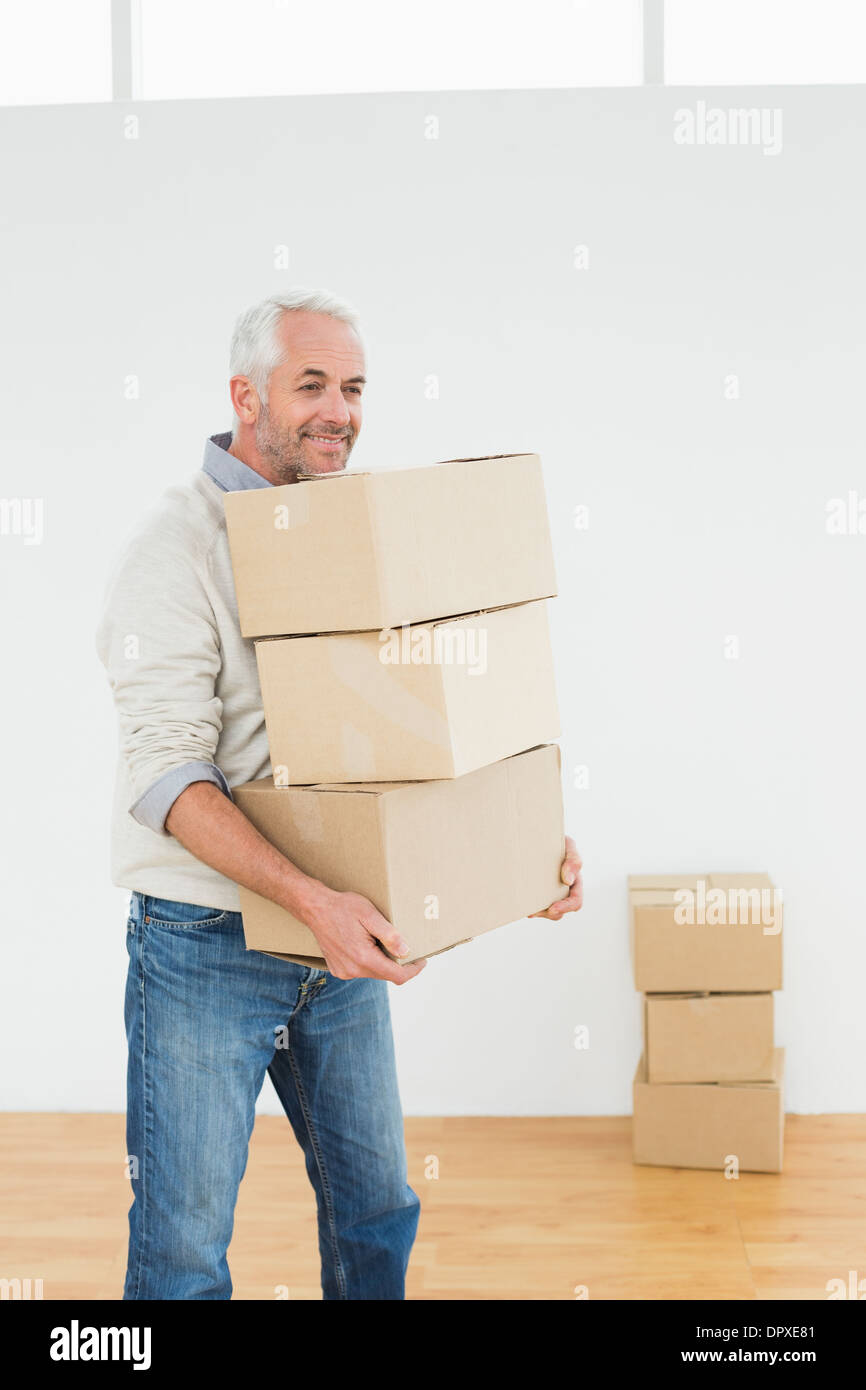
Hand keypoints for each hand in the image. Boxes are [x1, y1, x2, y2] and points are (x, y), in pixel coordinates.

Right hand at [300, 883, 427, 983]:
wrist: (315, 907)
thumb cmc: (343, 907)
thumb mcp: (370, 915)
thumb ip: (389, 936)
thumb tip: (406, 952)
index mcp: (363, 958)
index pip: (397, 976)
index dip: (413, 970)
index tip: (422, 960)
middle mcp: (352, 970)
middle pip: (385, 975)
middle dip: (398, 964)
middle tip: (405, 945)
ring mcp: (344, 971)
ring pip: (373, 972)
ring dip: (382, 961)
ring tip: (380, 940)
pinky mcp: (338, 969)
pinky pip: (361, 970)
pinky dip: (369, 960)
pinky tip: (365, 944)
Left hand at [529, 835, 582, 920]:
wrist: (538, 837)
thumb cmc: (557, 841)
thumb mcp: (568, 845)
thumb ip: (574, 860)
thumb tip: (568, 880)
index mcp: (575, 883)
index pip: (575, 901)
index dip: (566, 907)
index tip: (552, 908)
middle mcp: (563, 892)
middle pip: (559, 912)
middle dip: (548, 914)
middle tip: (534, 913)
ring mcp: (549, 894)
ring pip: (545, 912)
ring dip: (537, 912)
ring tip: (526, 909)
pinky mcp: (535, 893)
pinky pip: (534, 906)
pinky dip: (527, 907)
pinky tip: (520, 905)